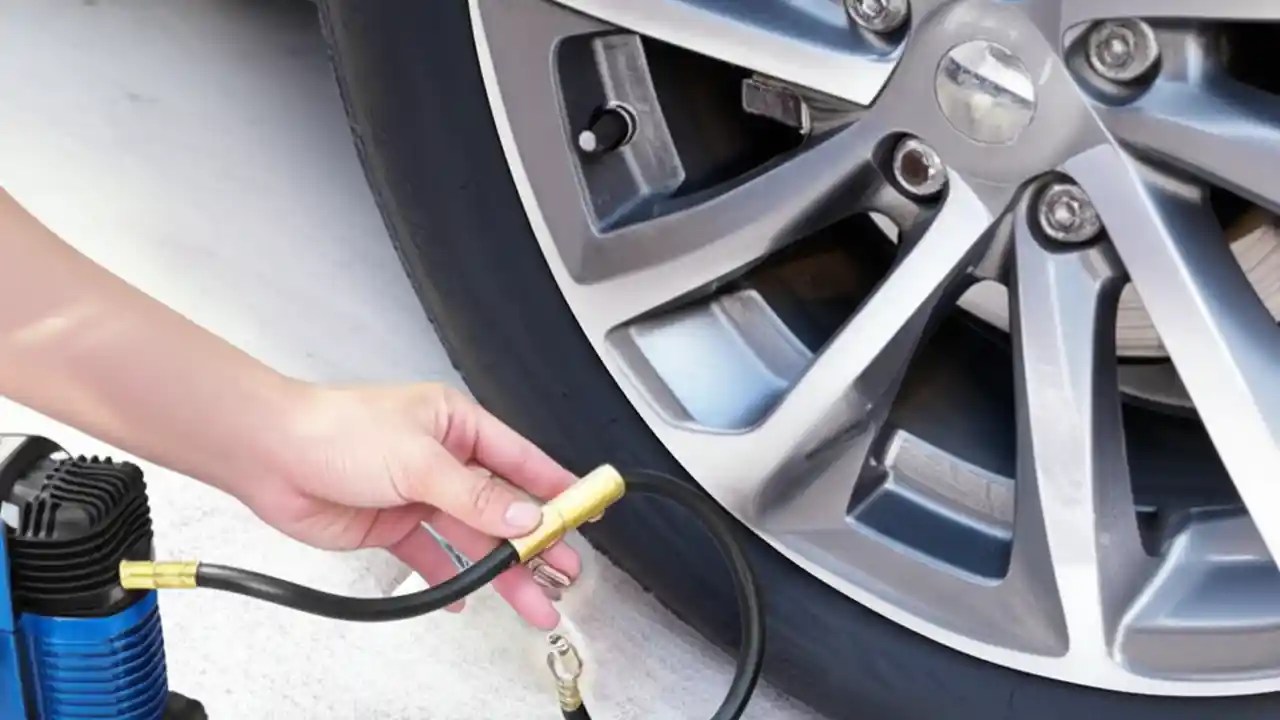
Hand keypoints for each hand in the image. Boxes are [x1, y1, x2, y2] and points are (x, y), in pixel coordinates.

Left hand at [235, 382, 579, 629]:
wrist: (269, 454)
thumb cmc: (334, 429)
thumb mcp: (418, 459)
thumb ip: (475, 495)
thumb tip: (524, 517)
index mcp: (457, 424)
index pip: (523, 461)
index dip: (558, 488)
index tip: (588, 510)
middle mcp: (442, 458)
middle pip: (502, 508)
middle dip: (535, 542)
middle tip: (564, 570)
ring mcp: (418, 494)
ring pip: (472, 538)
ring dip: (498, 569)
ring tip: (531, 599)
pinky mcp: (393, 524)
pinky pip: (433, 556)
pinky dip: (449, 579)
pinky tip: (465, 598)